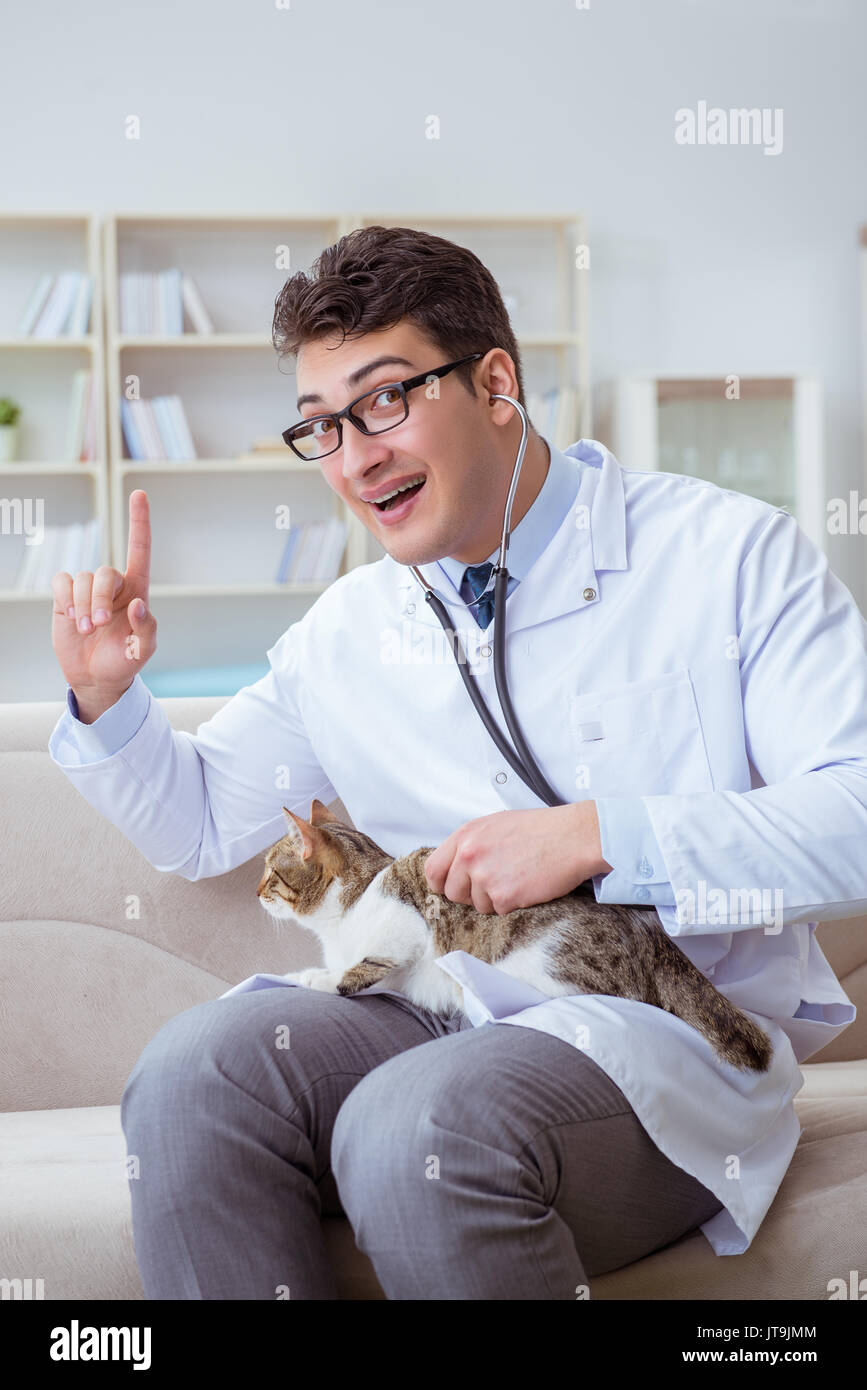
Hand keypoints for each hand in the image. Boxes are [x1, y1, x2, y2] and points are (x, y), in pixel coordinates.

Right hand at [50, 489, 155, 704]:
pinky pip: (62, 581)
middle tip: (96, 625)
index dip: (139, 522)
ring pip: (82, 579)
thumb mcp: (143, 651)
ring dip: (82, 605)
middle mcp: (114, 586)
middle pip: (105, 572)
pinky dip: (65, 599)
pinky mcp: (66, 597)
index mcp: (137, 591)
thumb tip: (138, 603)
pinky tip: (70, 618)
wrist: (95, 678)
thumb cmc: (124, 662)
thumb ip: (147, 627)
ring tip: (85, 630)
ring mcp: (88, 590)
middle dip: (98, 598)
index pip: (140, 550)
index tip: (139, 493)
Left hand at [423, 802, 612, 915]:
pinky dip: (513, 905)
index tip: (455, 886)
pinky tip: (527, 886)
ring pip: (477, 905)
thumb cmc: (539, 830)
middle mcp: (469, 855)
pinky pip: (498, 912)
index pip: (433, 870)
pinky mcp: (504, 895)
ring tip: (517, 878)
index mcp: (465, 835)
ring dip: (495, 899)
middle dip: (471, 894)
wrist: (572, 837)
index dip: (443, 883)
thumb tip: (454, 868)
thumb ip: (470, 845)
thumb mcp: (495, 825)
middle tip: (497, 882)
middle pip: (453, 893)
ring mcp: (485, 876)